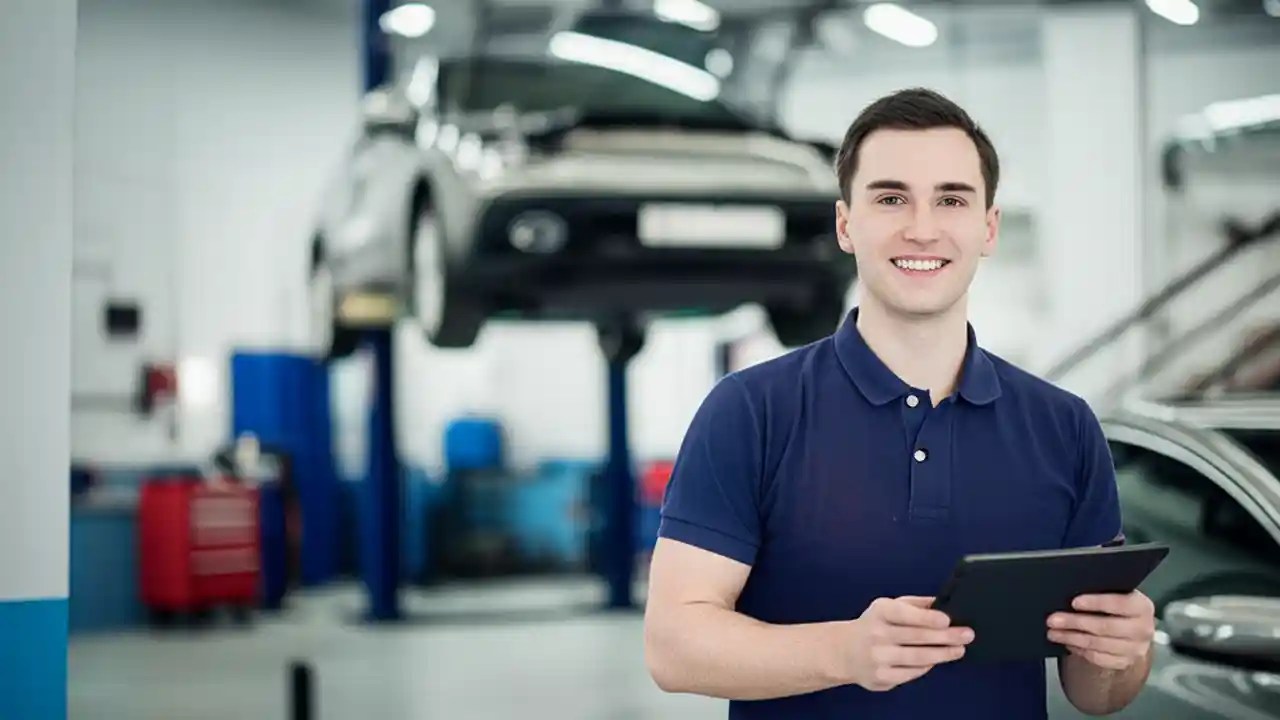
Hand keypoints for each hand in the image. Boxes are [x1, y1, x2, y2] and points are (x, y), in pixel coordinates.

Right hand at [838, 596, 973, 691]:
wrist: (844, 651)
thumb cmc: (874, 625)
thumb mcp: (888, 606)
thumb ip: (915, 604)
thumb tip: (944, 602)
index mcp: (880, 611)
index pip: (904, 613)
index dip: (926, 617)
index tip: (947, 620)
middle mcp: (876, 633)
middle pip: (916, 636)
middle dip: (945, 636)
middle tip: (967, 635)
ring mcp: (878, 657)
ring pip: (917, 657)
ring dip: (942, 654)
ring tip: (959, 650)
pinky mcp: (881, 677)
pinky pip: (911, 673)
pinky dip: (926, 666)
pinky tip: (936, 660)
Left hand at [1047, 591, 1155, 670]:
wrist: (1131, 627)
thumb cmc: (1117, 605)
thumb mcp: (1115, 593)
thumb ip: (1101, 591)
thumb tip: (1070, 590)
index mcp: (1142, 606)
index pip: (1120, 604)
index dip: (1096, 603)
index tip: (1074, 602)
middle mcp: (1143, 629)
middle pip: (1105, 627)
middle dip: (1075, 623)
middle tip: (1053, 620)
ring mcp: (1135, 649)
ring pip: (1098, 645)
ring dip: (1071, 638)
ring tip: (1053, 632)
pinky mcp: (1125, 662)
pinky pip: (1098, 658)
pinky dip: (1079, 650)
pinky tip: (1068, 642)